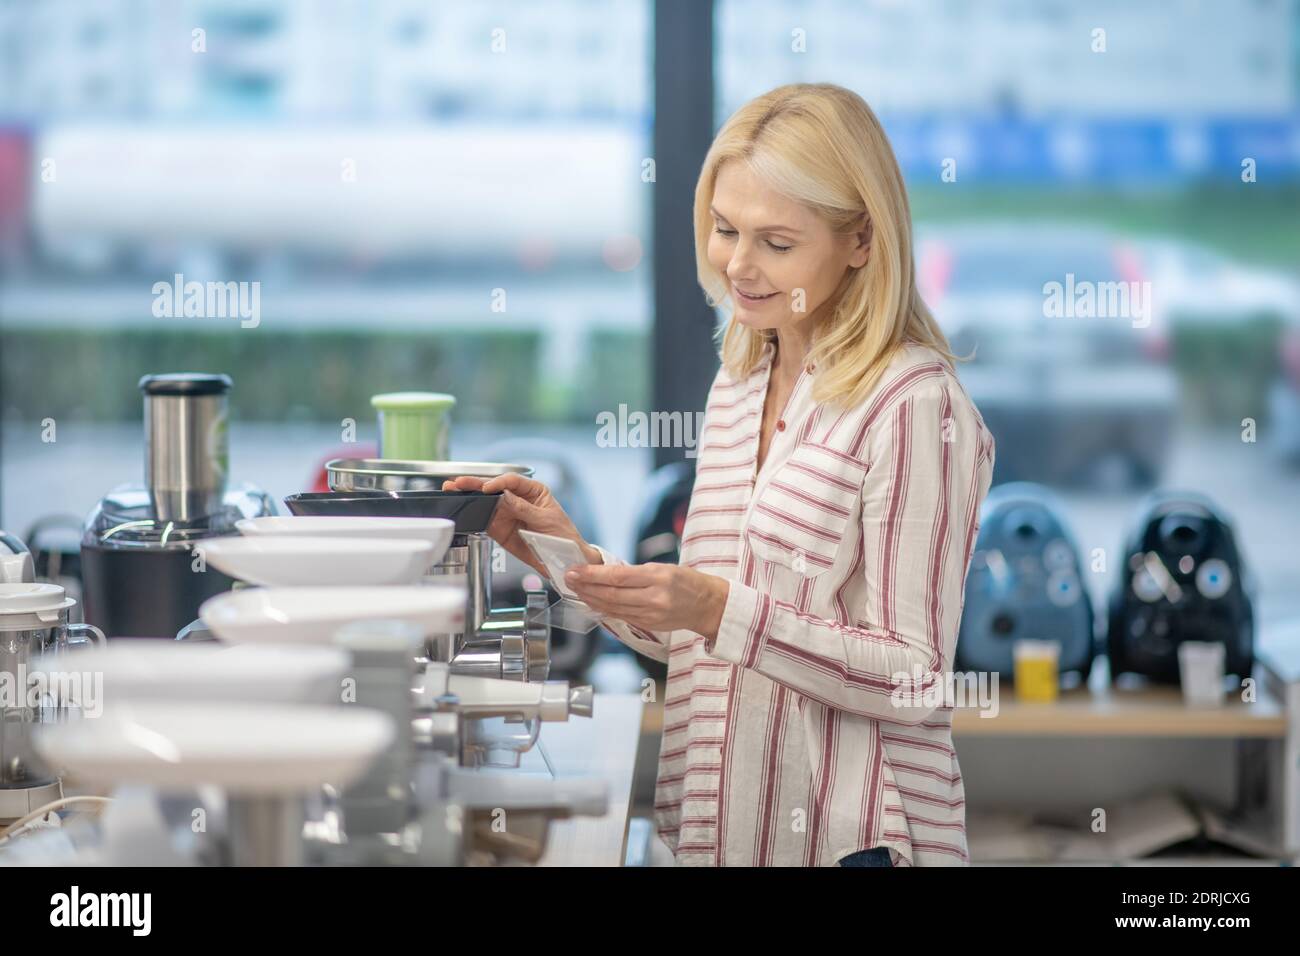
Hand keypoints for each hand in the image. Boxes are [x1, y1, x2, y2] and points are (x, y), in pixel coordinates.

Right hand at [441, 473, 601, 576]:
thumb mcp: (546, 519)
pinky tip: (462, 507)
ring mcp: (508, 514)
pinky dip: (473, 515)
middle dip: (476, 484)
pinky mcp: (500, 529)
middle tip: (459, 482)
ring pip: (486, 502)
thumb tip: (504, 496)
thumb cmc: (563, 535)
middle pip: (494, 488)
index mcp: (533, 491)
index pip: (512, 481)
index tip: (488, 489)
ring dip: (470, 497)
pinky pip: (485, 520)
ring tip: (453, 491)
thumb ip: (523, 508)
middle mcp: (518, 500)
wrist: (564, 559)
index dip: (498, 483)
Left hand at [563, 562, 730, 640]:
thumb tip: (604, 573)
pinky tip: (592, 603)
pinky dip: (603, 609)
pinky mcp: (648, 625)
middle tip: (568, 579)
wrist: (707, 605)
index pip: (617, 577)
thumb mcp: (663, 568)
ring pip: (612, 608)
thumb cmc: (686, 581)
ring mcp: (651, 615)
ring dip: (590, 599)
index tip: (574, 570)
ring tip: (575, 590)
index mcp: (658, 577)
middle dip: (585, 587)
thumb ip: (635, 573)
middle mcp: (654, 598)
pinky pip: (620, 617)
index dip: (592, 575)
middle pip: (611, 594)